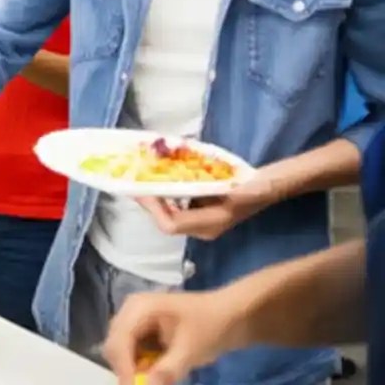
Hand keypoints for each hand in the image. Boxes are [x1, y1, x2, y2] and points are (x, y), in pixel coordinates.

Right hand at [104, 290, 240, 384]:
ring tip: (158, 375)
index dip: (123, 369)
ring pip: (121, 352)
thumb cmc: (210, 326)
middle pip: (114, 347)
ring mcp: (134, 320)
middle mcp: (130, 312)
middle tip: (144, 384)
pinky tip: (158, 369)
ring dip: (134, 369)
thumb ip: (167, 370)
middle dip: (127, 370)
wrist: (229, 315)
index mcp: (138, 308)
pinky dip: (142, 366)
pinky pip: (132, 353)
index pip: (118, 342)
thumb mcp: (191, 350)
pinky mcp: (141, 330)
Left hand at [136, 171, 282, 240]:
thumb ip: (213, 188)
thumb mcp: (236, 187)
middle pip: (164, 220)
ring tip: (143, 178)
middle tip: (134, 180)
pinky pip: (175, 206)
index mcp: (209, 226)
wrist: (272, 186)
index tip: (142, 186)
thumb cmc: (257, 186)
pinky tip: (162, 178)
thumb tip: (183, 183)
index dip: (153, 207)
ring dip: (155, 197)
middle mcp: (202, 229)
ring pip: (167, 213)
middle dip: (148, 201)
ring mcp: (201, 223)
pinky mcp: (201, 213)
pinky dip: (166, 193)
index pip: (170, 224)